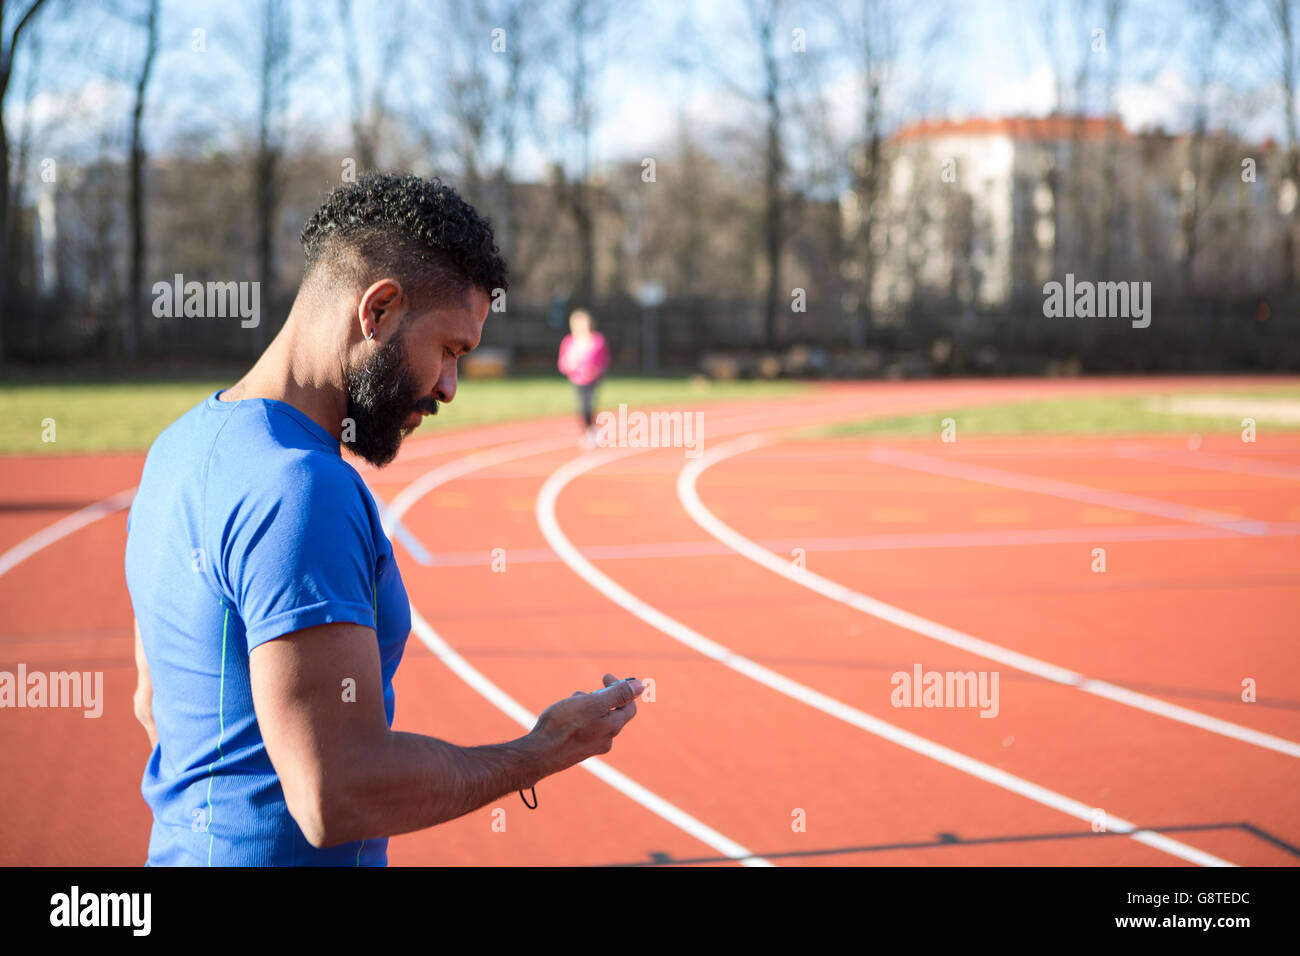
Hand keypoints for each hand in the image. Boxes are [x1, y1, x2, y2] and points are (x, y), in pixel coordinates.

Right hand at [529, 674, 643, 776]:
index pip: (629, 706)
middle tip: (582, 693)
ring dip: (584, 706)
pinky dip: (575, 718)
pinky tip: (561, 717)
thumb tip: (641, 686)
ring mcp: (590, 747)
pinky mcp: (576, 750)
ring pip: (593, 719)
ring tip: (568, 704)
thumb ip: (619, 694)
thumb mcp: (594, 703)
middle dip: (598, 697)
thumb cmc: (565, 725)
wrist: (539, 754)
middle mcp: (605, 740)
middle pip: (610, 712)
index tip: (605, 677)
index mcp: (613, 727)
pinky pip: (582, 729)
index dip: (622, 688)